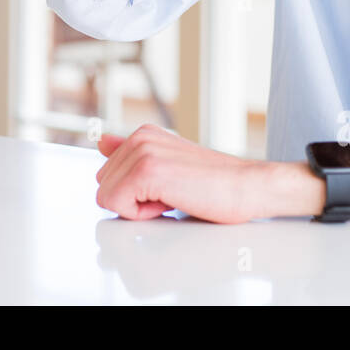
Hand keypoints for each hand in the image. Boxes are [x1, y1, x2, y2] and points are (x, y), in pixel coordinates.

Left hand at [95, 124, 318, 223]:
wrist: (248, 187)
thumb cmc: (216, 184)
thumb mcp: (167, 165)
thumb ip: (130, 154)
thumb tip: (100, 142)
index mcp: (142, 135)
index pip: (107, 177)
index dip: (134, 195)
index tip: (165, 191)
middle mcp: (140, 138)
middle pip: (103, 186)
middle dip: (132, 201)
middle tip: (170, 195)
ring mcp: (143, 151)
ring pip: (106, 197)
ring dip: (138, 208)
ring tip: (173, 197)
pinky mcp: (147, 170)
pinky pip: (116, 204)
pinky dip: (142, 214)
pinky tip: (171, 202)